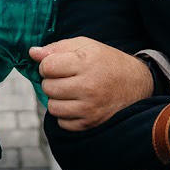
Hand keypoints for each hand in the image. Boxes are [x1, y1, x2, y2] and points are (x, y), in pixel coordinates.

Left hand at [30, 38, 153, 131]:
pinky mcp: (90, 123)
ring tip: (70, 91)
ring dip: (56, 99)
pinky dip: (65, 114)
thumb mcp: (85, 45)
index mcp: (86, 62)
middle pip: (48, 87)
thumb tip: (32, 52)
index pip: (47, 67)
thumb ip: (57, 48)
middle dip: (51, 81)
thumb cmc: (107, 61)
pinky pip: (62, 123)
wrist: (137, 83)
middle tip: (65, 78)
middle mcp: (88, 86)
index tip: (57, 64)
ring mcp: (89, 108)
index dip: (47, 65)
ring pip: (52, 107)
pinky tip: (76, 104)